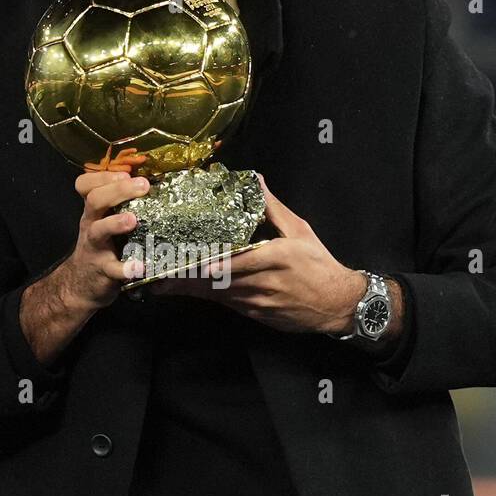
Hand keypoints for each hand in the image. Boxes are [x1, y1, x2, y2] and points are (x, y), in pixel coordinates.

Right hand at [57, 164, 151, 313]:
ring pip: (99, 230)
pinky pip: (113, 269)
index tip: (127, 172)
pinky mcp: (103, 270)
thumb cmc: (101, 246)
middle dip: (118, 190)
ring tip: (133, 220)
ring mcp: (95, 247)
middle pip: (95, 200)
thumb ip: (119, 204)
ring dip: (115, 223)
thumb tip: (152, 182)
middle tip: (143, 185)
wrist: (82, 283)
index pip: (85, 185)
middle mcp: (91, 224)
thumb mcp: (103, 221)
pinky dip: (126, 268)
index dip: (103, 176)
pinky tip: (140, 266)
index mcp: (93, 210)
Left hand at [147, 173, 363, 334]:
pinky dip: (208, 297)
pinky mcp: (257, 314)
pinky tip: (190, 292)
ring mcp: (259, 302)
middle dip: (187, 279)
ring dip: (192, 290)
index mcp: (275, 258)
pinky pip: (228, 304)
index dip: (213, 265)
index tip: (190, 263)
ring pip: (219, 295)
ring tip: (164, 284)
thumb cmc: (318, 265)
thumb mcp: (300, 231)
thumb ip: (273, 208)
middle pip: (220, 281)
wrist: (336, 304)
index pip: (238, 261)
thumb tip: (255, 181)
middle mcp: (263, 282)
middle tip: (159, 276)